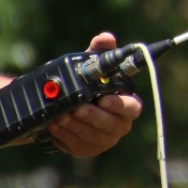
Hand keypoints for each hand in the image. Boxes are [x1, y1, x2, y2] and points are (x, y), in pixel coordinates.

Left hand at [44, 32, 142, 156]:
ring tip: (60, 115)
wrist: (66, 107)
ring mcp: (104, 140)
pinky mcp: (87, 150)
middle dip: (91, 116)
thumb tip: (105, 38)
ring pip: (92, 136)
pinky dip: (65, 136)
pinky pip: (77, 145)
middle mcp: (120, 125)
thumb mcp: (92, 66)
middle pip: (110, 125)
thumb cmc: (87, 84)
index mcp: (128, 104)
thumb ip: (100, 51)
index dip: (120, 105)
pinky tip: (55, 126)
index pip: (132, 108)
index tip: (103, 99)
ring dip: (75, 126)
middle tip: (75, 108)